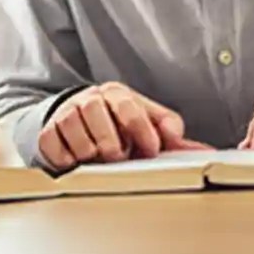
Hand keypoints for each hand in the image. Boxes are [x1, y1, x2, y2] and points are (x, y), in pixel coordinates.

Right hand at [38, 82, 210, 170]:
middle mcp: (89, 99)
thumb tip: (205, 153)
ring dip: (90, 153)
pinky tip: (78, 159)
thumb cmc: (118, 123)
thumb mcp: (146, 122)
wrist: (78, 118)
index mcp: (117, 93)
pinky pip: (55, 147)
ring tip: (99, 158)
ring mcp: (66, 114)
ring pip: (76, 135)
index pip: (129, 108)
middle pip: (98, 120)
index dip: (142, 133)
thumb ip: (171, 135)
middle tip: (118, 156)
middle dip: (111, 145)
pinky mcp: (48, 132)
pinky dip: (67, 159)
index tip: (150, 151)